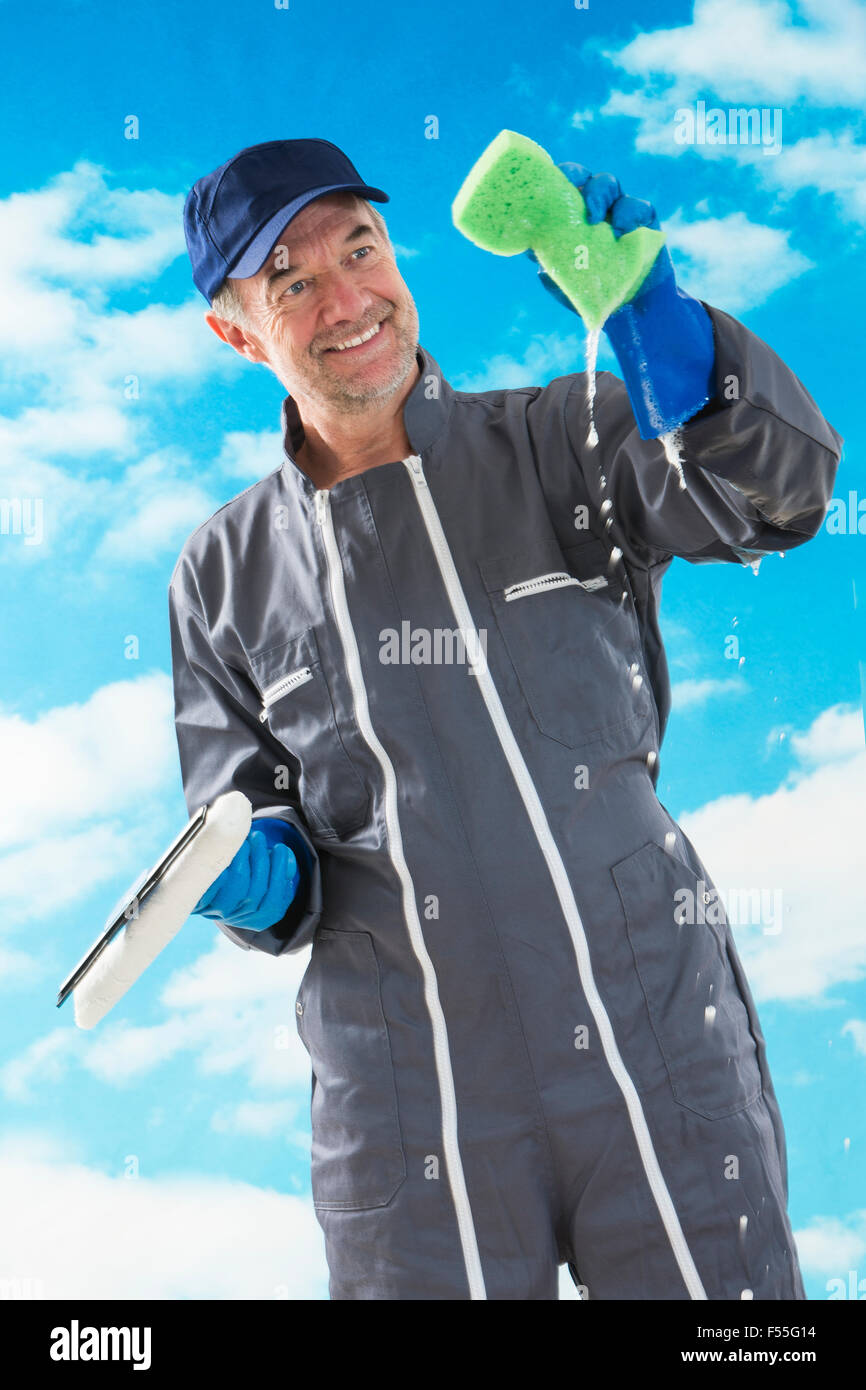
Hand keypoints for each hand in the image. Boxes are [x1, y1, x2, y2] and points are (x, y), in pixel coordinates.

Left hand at [193, 822, 299, 931]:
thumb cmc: (253, 875)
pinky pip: (211, 888)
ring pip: (235, 891)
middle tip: (259, 837)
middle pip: (256, 893)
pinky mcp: (202, 905)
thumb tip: (287, 857)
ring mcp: (221, 914)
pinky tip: (226, 851)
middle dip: (260, 861)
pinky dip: (220, 869)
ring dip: (241, 862)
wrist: (220, 890)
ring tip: (244, 841)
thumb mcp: (273, 873)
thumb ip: (284, 866)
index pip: (275, 898)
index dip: (279, 872)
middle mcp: (243, 919)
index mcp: (265, 915)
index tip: (280, 847)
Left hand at [526, 162, 674, 313]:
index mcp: (569, 216)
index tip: (544, 187)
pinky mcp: (644, 220)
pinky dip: (629, 215)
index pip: (559, 187)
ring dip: (599, 195)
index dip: (552, 179)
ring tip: (593, 219)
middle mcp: (593, 206)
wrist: (624, 308)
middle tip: (572, 193)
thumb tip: (532, 250)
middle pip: (583, 178)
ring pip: (609, 184)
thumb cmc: (588, 288)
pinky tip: (620, 231)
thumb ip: (547, 262)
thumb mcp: (560, 279)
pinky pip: (639, 207)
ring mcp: (618, 210)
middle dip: (576, 177)